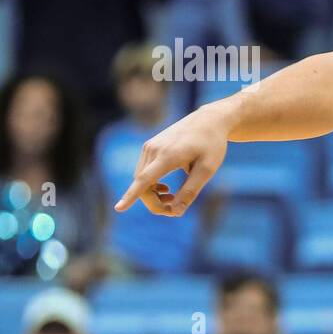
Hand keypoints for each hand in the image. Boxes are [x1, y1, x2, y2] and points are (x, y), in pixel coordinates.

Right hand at [115, 103, 232, 215]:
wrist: (209, 120)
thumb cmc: (211, 145)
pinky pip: (143, 171)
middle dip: (155, 203)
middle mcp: (153, 149)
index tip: (118, 208)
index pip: (145, 180)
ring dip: (153, 194)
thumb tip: (176, 212)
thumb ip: (190, 191)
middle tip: (175, 210)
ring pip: (141, 180)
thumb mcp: (207, 170)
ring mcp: (149, 146)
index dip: (131, 196)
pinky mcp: (149, 146)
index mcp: (168, 155)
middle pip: (142, 185)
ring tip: (173, 197)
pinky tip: (165, 188)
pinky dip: (151, 184)